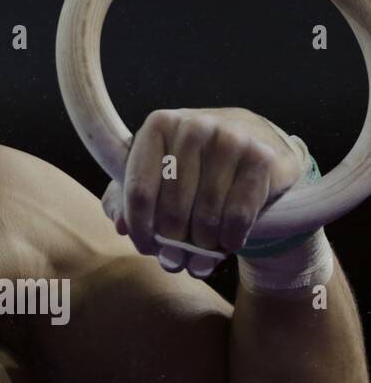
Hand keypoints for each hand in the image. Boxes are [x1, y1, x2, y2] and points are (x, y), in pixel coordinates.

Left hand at [103, 108, 305, 277]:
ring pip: (206, 215)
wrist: (253, 140)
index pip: (139, 190)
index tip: (146, 247)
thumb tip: (122, 226)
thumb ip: (126, 198)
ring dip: (203, 244)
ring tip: (203, 249)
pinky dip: (230, 238)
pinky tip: (227, 242)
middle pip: (172, 207)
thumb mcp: (153, 171)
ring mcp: (230, 139)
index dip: (140, 228)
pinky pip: (238, 215)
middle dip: (173, 242)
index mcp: (158, 125)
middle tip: (178, 257)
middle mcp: (193, 127)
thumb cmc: (192, 163)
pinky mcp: (260, 158)